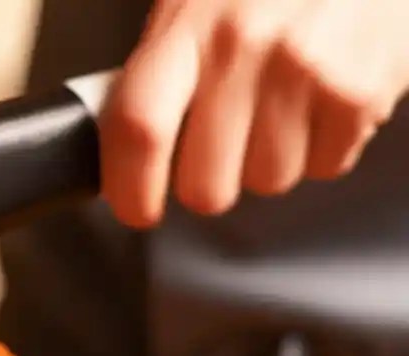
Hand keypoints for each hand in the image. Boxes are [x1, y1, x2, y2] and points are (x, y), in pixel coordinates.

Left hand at [99, 0, 408, 227]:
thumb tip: (127, 141)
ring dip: (269, 160)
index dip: (130, 188)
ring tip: (281, 106)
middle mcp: (243, 48)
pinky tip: (318, 101)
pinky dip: (321, 147)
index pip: (139, 128)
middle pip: (206, 185)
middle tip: (218, 149)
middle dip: (208, 183)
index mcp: (188, 26)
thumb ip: (163, 69)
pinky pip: (323, 167)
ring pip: (267, 182)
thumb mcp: (199, 3)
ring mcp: (304, 73)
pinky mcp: (356, 96)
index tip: (136, 207)